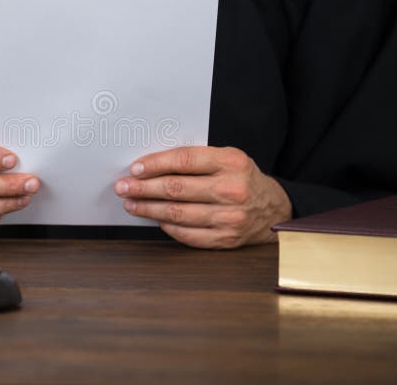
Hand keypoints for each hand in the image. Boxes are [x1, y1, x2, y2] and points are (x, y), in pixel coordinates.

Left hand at [114, 146, 291, 248]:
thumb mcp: (227, 158)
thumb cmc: (242, 179)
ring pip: (177, 213)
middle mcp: (232, 190)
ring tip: (131, 203)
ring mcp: (230, 217)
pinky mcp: (226, 239)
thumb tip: (151, 166)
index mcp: (231, 163)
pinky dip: (166, 226)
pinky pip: (187, 234)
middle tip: (123, 187)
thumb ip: (196, 160)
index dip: (156, 164)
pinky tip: (154, 218)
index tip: (135, 168)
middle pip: (176, 189)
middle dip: (143, 188)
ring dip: (148, 208)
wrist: (273, 209)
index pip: (185, 161)